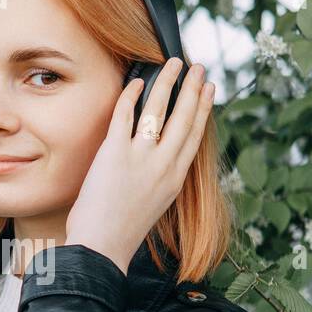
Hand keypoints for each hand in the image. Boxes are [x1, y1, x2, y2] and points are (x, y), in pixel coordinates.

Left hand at [65, 57, 214, 273]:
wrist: (102, 247)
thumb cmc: (121, 231)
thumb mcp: (154, 203)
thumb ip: (160, 177)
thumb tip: (161, 155)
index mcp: (175, 178)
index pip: (195, 135)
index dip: (204, 109)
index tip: (209, 90)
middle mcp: (163, 165)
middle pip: (184, 117)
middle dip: (193, 88)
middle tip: (198, 67)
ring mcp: (140, 158)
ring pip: (158, 109)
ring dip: (167, 82)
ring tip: (173, 63)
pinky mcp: (114, 153)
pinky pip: (125, 115)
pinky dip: (131, 95)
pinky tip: (136, 81)